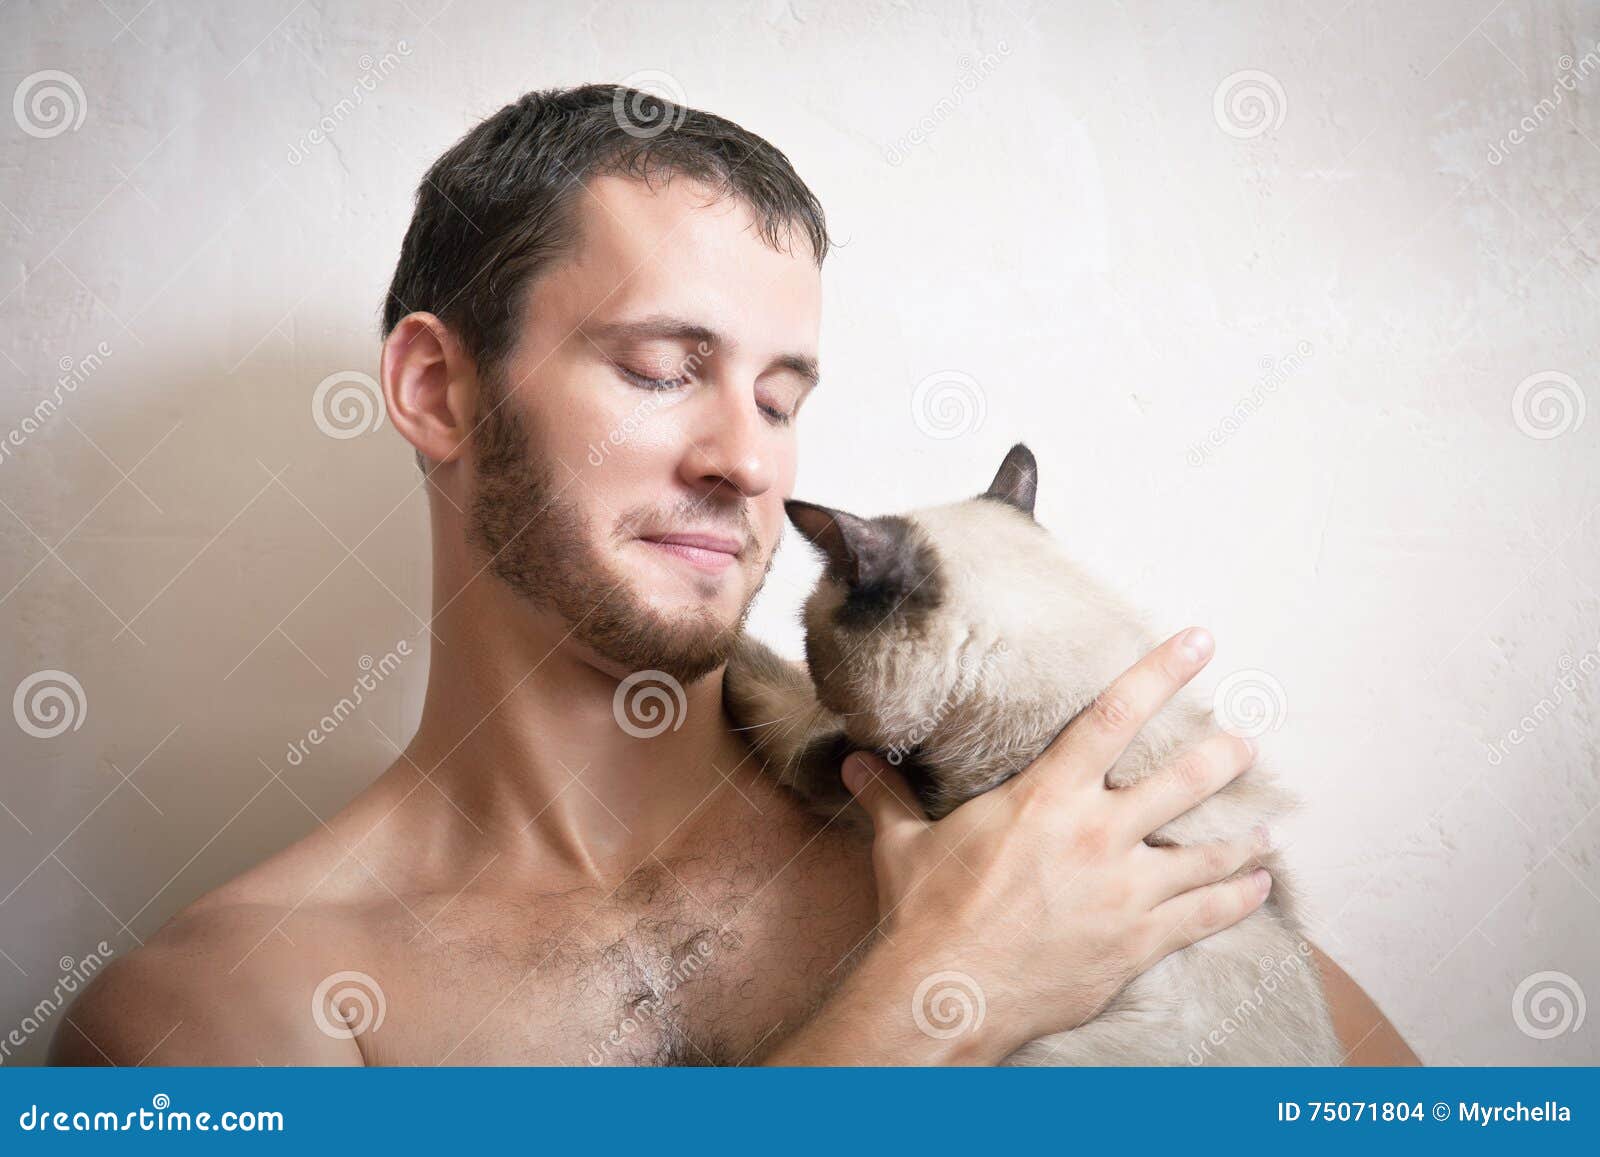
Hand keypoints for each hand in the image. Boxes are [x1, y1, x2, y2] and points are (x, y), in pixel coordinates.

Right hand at [834, 626, 1270, 1061]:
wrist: (947, 993)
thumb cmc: (925, 913)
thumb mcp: (904, 845)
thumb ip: (889, 795)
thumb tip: (852, 759)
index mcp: (1047, 796)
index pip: (1115, 716)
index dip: (1162, 672)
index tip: (1200, 641)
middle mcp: (1097, 834)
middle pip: (1184, 780)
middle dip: (1223, 755)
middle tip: (1247, 740)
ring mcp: (1124, 891)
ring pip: (1208, 852)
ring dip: (1244, 835)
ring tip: (1269, 825)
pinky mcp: (1137, 943)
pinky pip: (1204, 915)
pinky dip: (1238, 898)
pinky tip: (1260, 887)